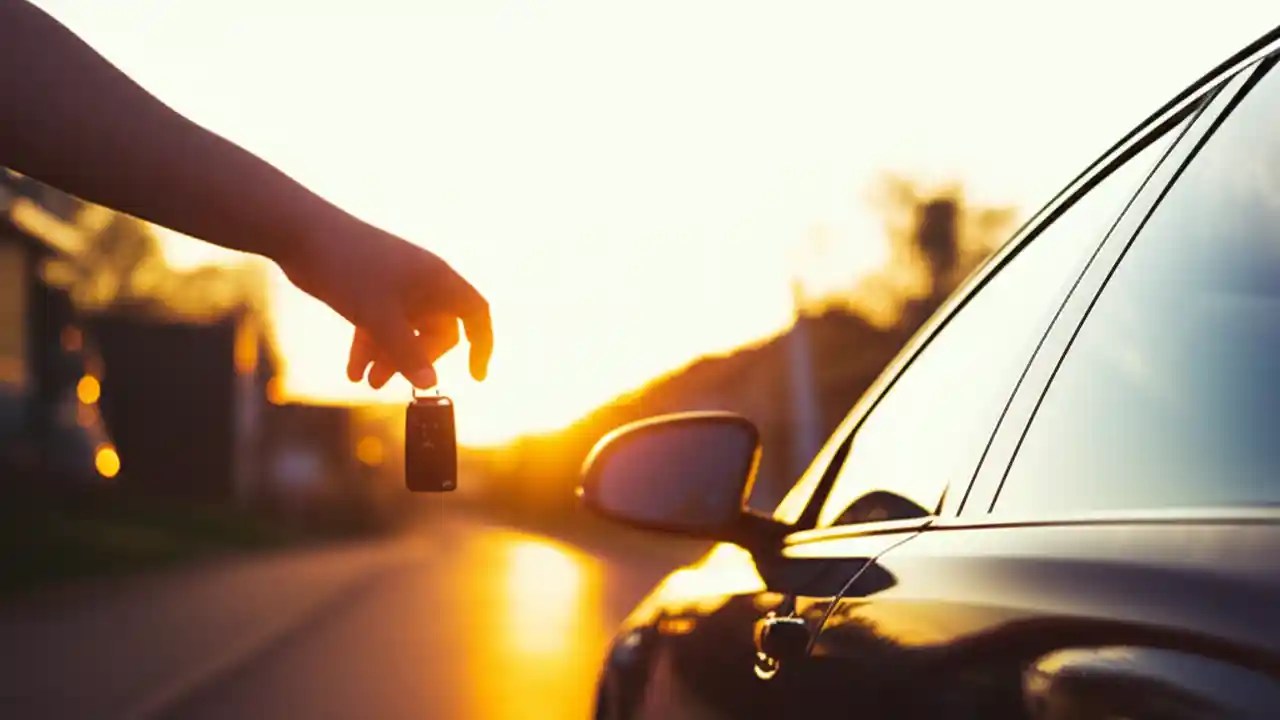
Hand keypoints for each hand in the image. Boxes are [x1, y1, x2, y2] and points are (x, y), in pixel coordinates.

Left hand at [279, 216, 491, 388]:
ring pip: (405, 332)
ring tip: (365, 382)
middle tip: (385, 381)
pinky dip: (370, 346)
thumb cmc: (348, 267)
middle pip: (435, 332)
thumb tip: (430, 385)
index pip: (476, 313)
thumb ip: (406, 353)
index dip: (481, 344)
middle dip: (413, 360)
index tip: (475, 376)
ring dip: (388, 358)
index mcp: (438, 279)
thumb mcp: (378, 317)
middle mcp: (423, 282)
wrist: (301, 232)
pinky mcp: (372, 290)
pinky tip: (352, 370)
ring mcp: (397, 286)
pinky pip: (381, 325)